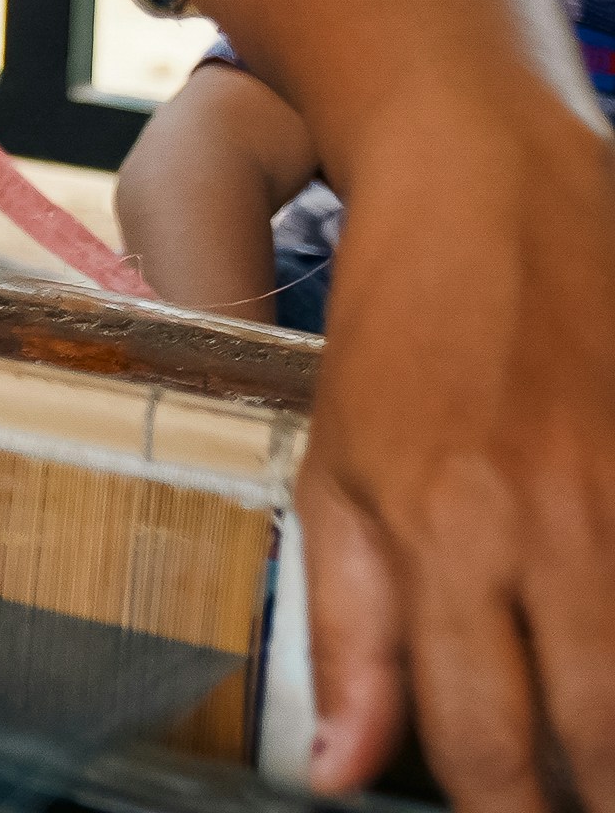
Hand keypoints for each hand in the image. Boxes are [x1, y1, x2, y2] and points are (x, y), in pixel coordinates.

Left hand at [299, 115, 614, 807]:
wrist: (489, 175)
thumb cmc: (402, 331)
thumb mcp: (337, 470)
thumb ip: (345, 628)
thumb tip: (342, 773)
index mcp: (440, 532)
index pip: (483, 739)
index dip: (503, 810)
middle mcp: (551, 523)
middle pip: (596, 729)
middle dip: (590, 792)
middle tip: (576, 800)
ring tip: (605, 758)